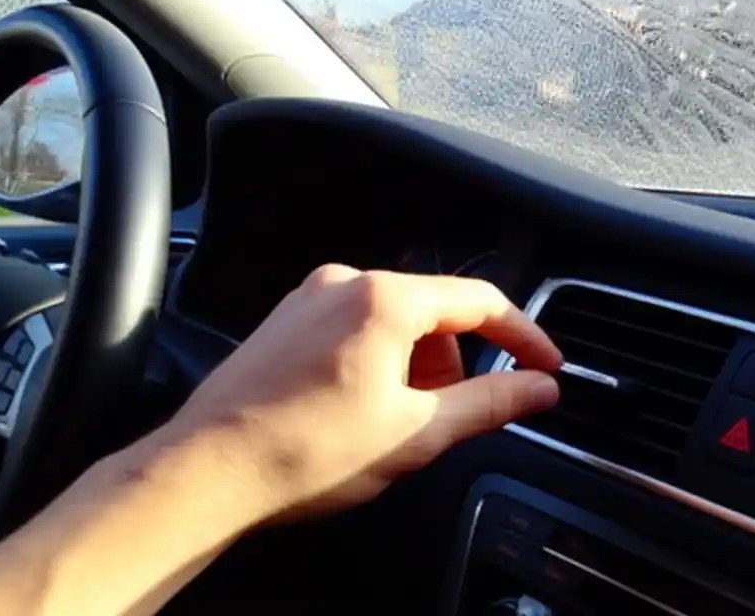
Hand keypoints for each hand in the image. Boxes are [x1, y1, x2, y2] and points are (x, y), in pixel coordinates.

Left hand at [166, 265, 562, 523]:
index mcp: (384, 299)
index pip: (480, 302)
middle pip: (435, 312)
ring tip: (390, 424)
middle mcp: (345, 283)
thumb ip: (490, 403)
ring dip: (414, 367)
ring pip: (395, 322)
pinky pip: (356, 328)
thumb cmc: (303, 453)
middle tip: (444, 418)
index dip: (523, 337)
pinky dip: (378, 364)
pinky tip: (358, 413)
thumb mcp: (416, 432)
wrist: (209, 473)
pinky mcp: (287, 320)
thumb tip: (538, 389)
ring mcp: (310, 298)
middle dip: (455, 364)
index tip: (545, 367)